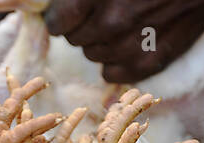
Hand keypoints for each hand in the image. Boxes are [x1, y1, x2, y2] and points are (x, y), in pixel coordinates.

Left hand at [43, 0, 203, 82]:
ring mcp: (127, 48)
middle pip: (75, 40)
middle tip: (99, 15)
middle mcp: (109, 25)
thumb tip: (65, 5)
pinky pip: (111, 74)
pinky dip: (115, 61)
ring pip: (93, 56)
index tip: (67, 14)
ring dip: (99, 43)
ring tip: (119, 26)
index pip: (58, 22)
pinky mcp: (146, 65)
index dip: (61, 17)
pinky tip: (128, 44)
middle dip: (82, 28)